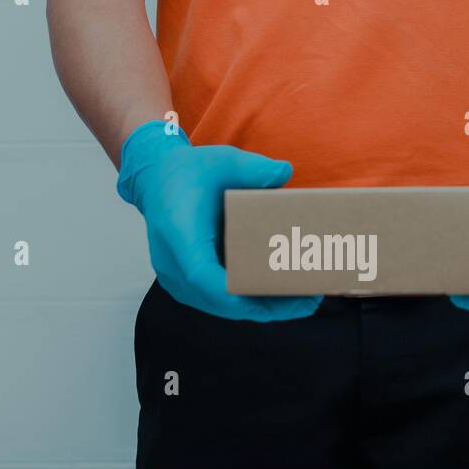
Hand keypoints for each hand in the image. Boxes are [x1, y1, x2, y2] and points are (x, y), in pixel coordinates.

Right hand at [117, 121, 322, 320]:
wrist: (158, 181)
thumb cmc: (190, 172)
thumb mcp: (223, 160)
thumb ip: (254, 168)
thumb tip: (285, 172)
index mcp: (178, 233)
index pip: (201, 275)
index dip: (235, 291)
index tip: (273, 295)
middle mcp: (172, 263)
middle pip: (219, 300)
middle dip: (266, 306)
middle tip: (309, 299)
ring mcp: (177, 279)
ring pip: (221, 306)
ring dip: (261, 308)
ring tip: (303, 300)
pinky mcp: (186, 285)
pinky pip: (219, 301)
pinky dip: (249, 302)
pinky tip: (281, 296)